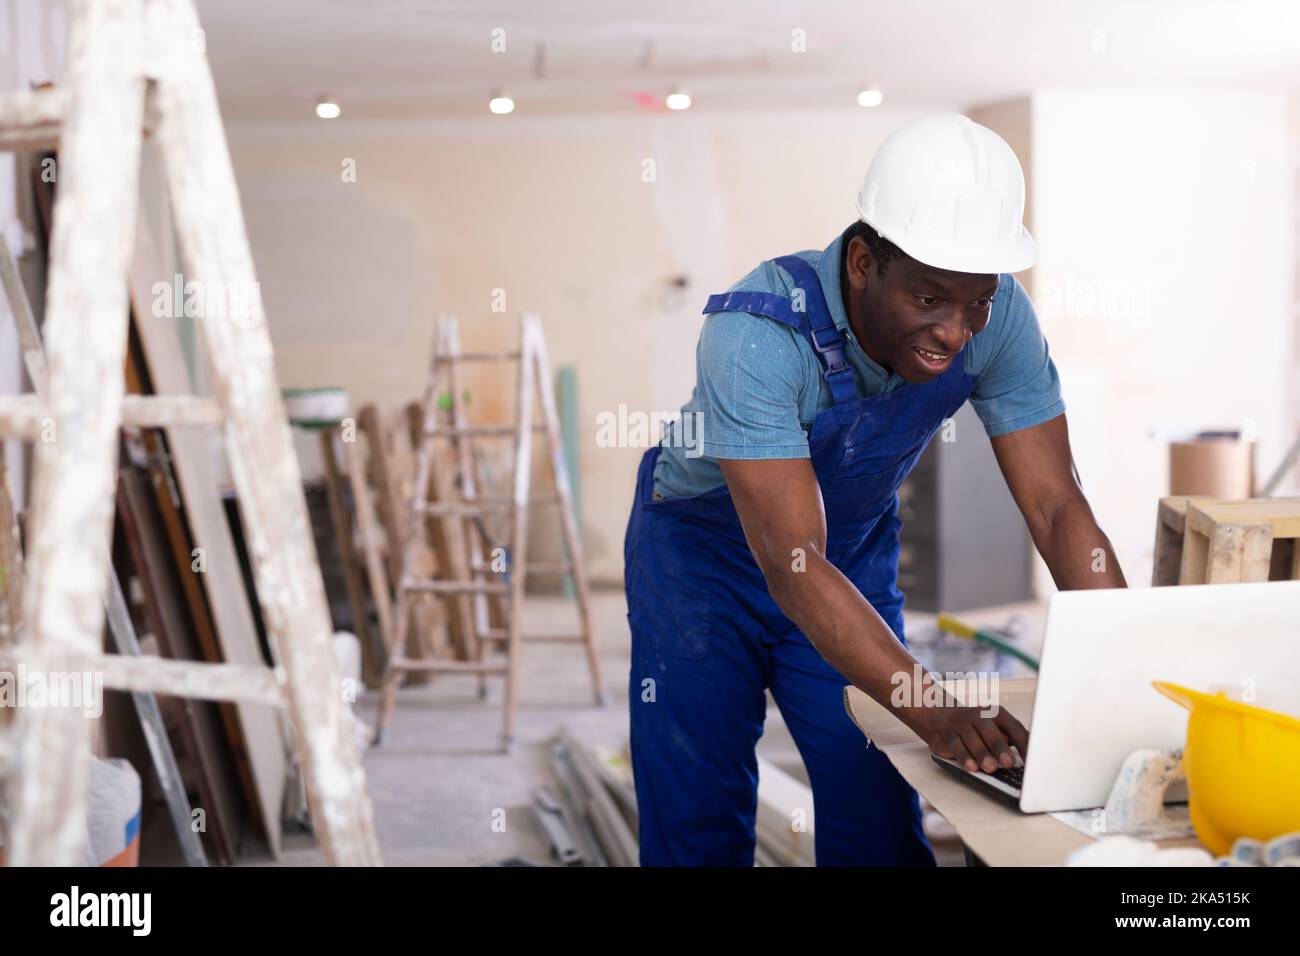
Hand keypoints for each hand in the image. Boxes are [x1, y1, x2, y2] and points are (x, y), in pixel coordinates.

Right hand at [910, 705, 1029, 773]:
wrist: (936, 713)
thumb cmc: (973, 725)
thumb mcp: (992, 725)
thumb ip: (1008, 739)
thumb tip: (1028, 760)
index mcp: (995, 713)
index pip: (1013, 726)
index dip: (1024, 743)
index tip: (1034, 760)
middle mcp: (978, 716)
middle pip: (990, 731)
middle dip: (1000, 747)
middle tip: (1009, 762)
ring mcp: (961, 725)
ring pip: (972, 739)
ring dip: (982, 754)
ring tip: (991, 768)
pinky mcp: (947, 736)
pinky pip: (956, 746)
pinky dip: (964, 757)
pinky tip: (971, 767)